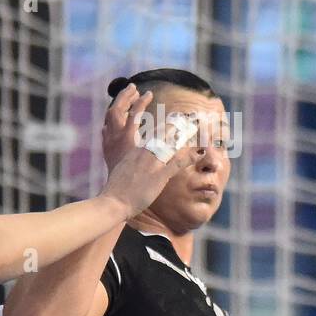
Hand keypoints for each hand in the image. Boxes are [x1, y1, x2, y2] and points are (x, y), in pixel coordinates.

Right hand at [99, 85, 202, 215]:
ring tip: (198, 126)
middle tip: (191, 116)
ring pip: (171, 144)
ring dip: (185, 136)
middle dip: (177, 124)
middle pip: (162, 134)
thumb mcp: (122, 171)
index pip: (152, 134)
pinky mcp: (159, 175)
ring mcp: (151, 163)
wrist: (113, 200)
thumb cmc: (117, 189)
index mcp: (135, 151)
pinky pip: (178, 163)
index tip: (177, 119)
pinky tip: (201, 152)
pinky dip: (190, 157)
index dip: (166, 126)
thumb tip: (126, 164)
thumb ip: (129, 163)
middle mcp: (143, 153)